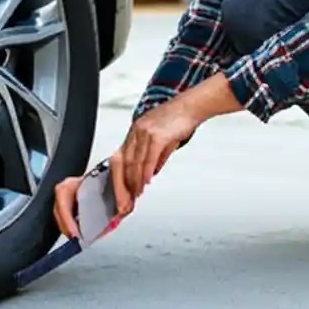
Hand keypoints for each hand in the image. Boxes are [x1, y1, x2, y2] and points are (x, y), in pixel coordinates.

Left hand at [50, 73, 242, 237]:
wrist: (191, 106)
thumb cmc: (177, 120)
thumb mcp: (161, 139)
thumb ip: (154, 157)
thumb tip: (149, 174)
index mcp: (133, 133)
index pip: (118, 160)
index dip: (117, 180)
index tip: (120, 196)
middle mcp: (135, 132)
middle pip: (121, 163)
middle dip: (121, 186)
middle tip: (123, 203)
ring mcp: (144, 133)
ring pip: (133, 163)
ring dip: (133, 183)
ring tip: (134, 197)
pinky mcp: (157, 135)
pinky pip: (147, 158)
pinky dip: (144, 173)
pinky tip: (144, 183)